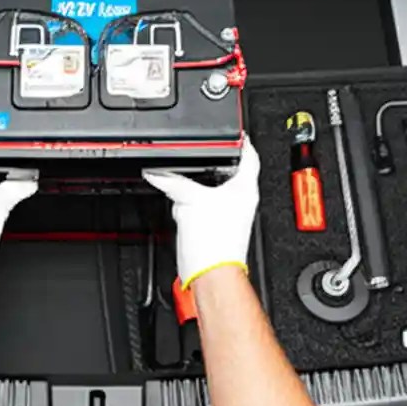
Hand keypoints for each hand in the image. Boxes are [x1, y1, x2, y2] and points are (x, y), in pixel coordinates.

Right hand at [143, 136, 260, 288]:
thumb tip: (157, 172)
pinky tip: (182, 207)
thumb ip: (173, 181)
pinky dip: (189, 203)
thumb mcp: (190, 199)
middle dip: (208, 164)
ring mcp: (227, 212)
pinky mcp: (213, 224)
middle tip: (197, 156)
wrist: (209, 273)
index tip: (232, 132)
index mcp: (245, 188)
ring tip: (186, 187)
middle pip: (226, 170)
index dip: (239, 140)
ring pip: (209, 188)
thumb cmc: (214, 243)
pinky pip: (199, 205)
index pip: (249, 154)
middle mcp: (240, 199)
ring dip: (195, 187)